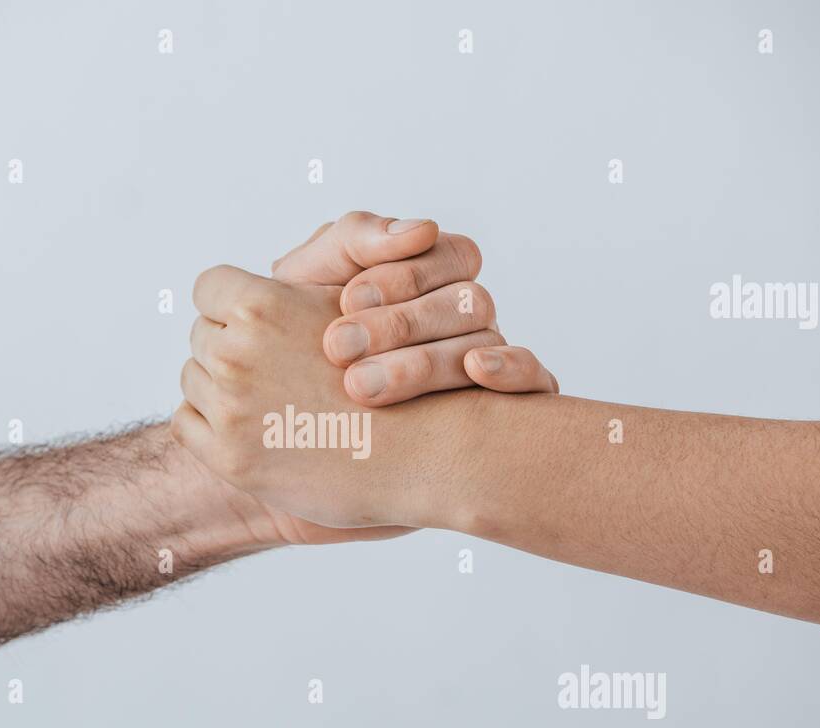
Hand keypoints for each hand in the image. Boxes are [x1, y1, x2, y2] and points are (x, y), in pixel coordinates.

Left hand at [174, 266, 479, 530]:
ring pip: (193, 378)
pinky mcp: (227, 456)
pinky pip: (185, 424)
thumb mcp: (352, 303)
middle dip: (230, 346)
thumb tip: (265, 275)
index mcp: (261, 305)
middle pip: (201, 334)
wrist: (420, 452)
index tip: (256, 322)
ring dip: (219, 387)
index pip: (209, 287)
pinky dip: (209, 427)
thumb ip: (298, 286)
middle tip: (273, 368)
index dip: (233, 302)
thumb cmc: (393, 373)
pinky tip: (256, 429)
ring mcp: (229, 408)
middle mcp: (238, 354)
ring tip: (271, 400)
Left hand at [271, 212, 558, 405]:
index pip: (452, 257)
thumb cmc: (301, 325)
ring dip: (425, 362)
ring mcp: (489, 357)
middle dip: (402, 324)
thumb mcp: (315, 271)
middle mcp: (468, 314)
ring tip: (361, 385)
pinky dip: (512, 370)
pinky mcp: (505, 405)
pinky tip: (474, 371)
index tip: (348, 297)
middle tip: (339, 346)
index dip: (404, 276)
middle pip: (468, 304)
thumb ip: (360, 237)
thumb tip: (419, 230)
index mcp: (437, 272)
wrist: (285, 400)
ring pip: (484, 345)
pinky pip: (534, 381)